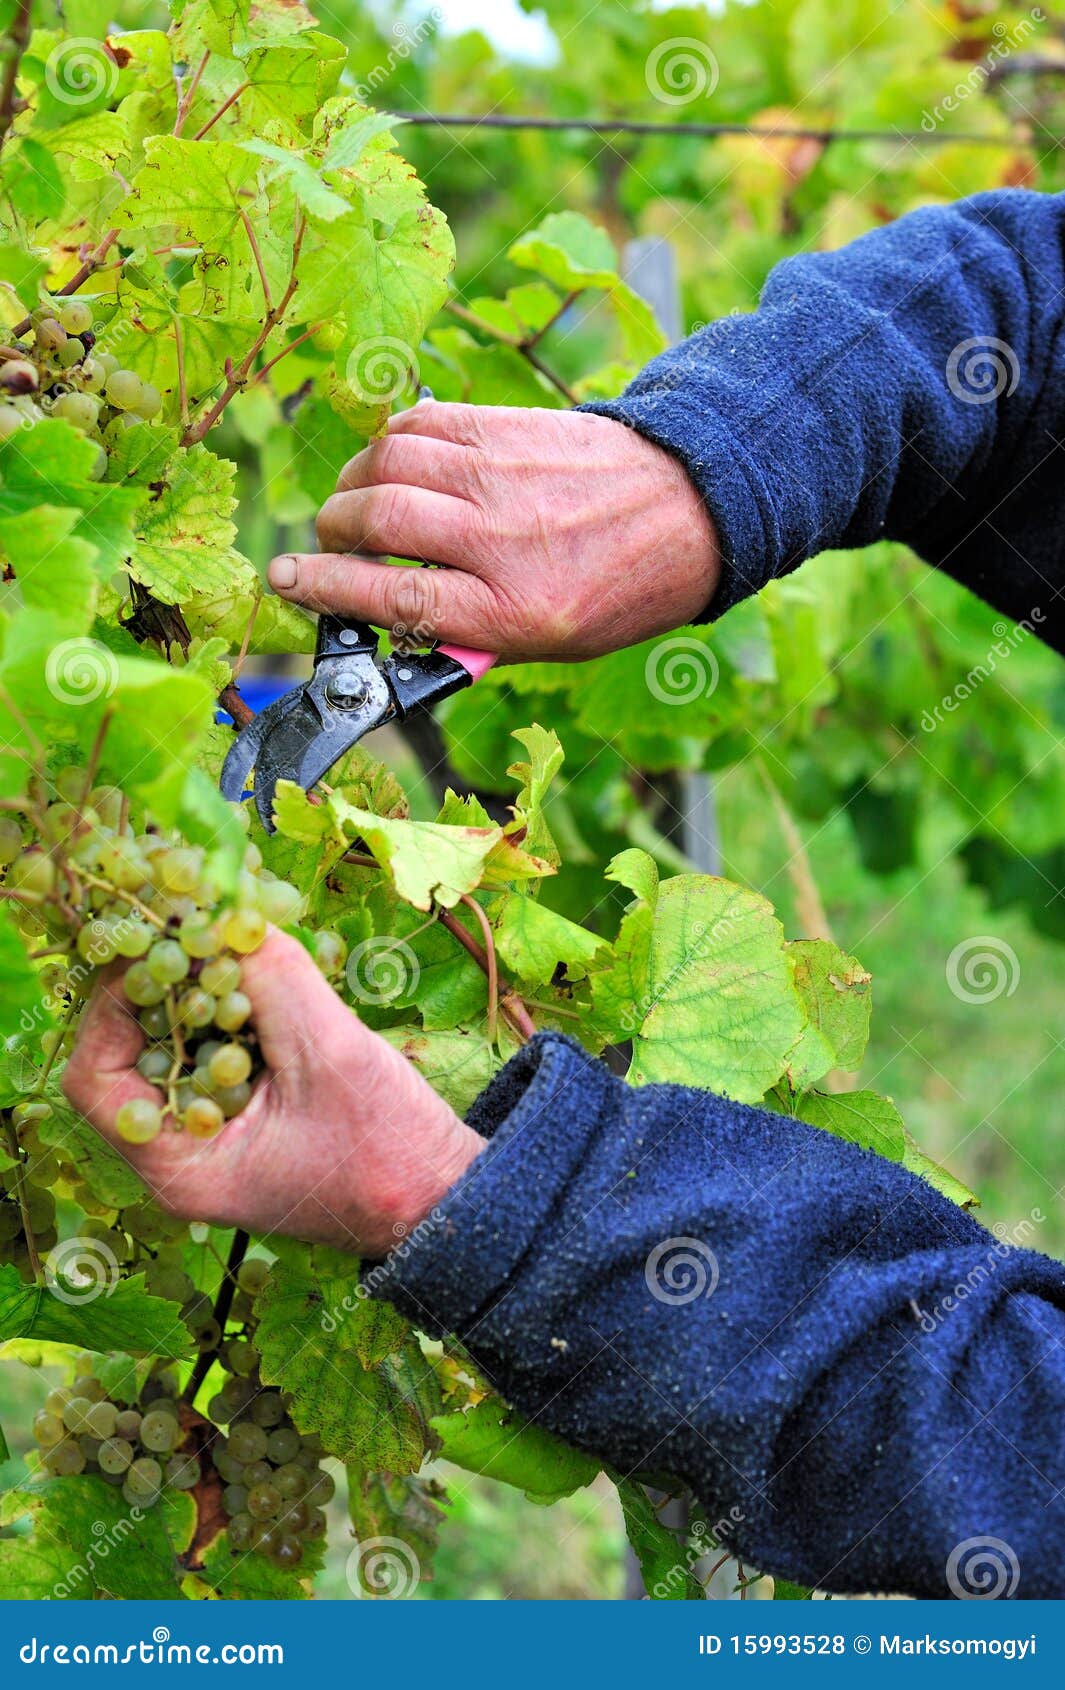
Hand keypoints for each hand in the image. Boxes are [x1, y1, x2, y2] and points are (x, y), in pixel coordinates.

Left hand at [62, 930, 484, 1257]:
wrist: (447, 1198)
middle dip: (158, 985)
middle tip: (191, 926)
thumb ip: (275, 982)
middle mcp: (183, 1158)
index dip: (111, 1005)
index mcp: (180, 1168)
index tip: (155, 946)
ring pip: (174, 1046)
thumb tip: (225, 910)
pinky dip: (232, 1008)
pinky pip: (217, 1051)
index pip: (96, 1079)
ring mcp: (216, 1137)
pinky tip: (263, 973)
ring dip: (198, 990)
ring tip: (231, 941)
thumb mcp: (332, 1056)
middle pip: (130, 1055)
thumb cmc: (390, 1149)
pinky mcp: (250, 1116)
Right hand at [266, 404, 719, 660]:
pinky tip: (394, 465)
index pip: (393, 595)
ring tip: (357, 505)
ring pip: (388, 462)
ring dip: (353, 483)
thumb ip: (467, 632)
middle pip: (379, 520)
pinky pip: (418, 424)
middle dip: (332, 531)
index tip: (285, 581)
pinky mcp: (503, 426)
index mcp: (514, 609)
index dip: (324, 588)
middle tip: (332, 544)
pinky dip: (389, 445)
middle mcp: (503, 538)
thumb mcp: (548, 643)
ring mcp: (502, 474)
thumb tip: (383, 619)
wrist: (686, 508)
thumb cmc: (613, 589)